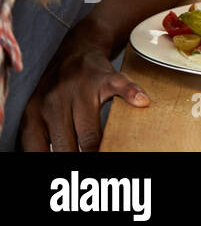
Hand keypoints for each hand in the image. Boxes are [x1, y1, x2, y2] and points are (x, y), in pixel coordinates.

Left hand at [20, 44, 149, 151]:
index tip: (69, 176)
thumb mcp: (39, 112)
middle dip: (81, 159)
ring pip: (90, 133)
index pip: (40, 152)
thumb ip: (44, 138)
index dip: (58, 163)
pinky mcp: (106, 77)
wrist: (77, 49)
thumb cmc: (58, 91)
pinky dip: (131, 95)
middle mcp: (54, 103)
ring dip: (98, 148)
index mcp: (34, 115)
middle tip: (91, 162)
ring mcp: (81, 89)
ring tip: (108, 154)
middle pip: (68, 147)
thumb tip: (56, 158)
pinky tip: (141, 102)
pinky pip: (121, 88)